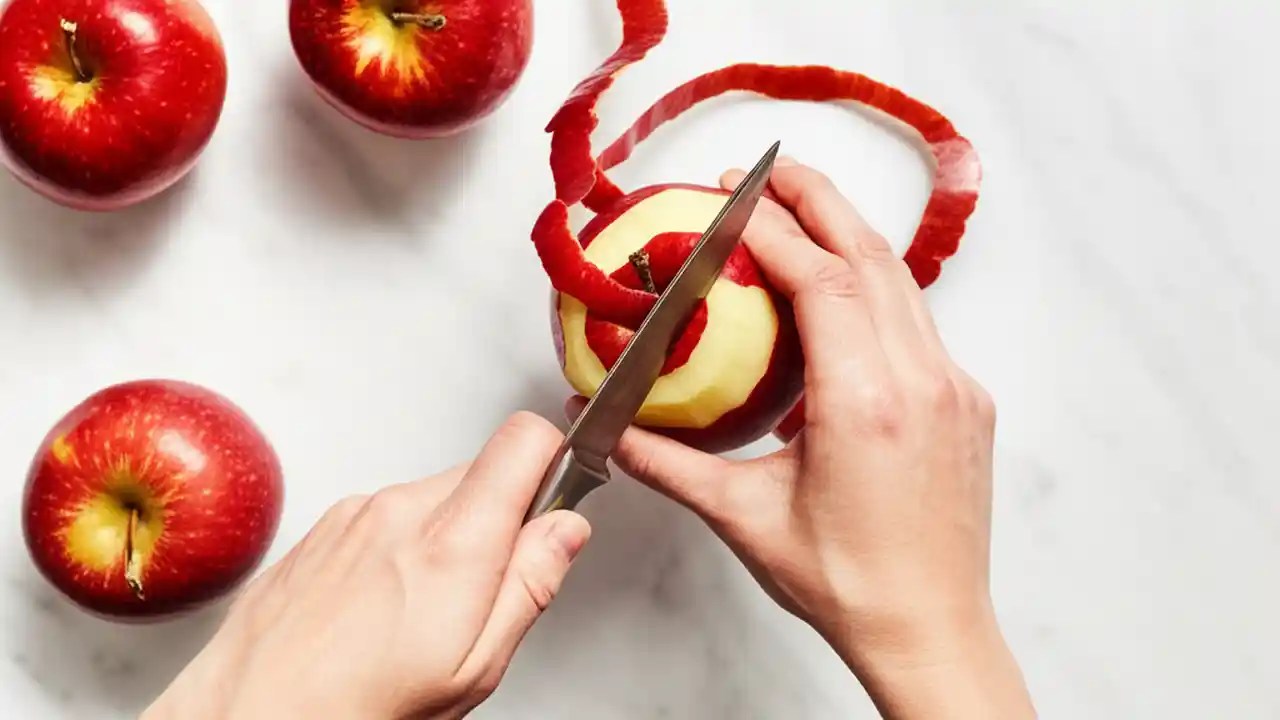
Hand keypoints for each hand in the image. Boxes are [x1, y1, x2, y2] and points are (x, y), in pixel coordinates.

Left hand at [143, 413, 589, 719]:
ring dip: (446, 536)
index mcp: (452, 543)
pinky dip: (399, 548)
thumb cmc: (354, 708)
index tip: (555, 505)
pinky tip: (381, 608)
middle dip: (500, 518)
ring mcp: (356, 513)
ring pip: (434, 496)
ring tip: (421, 613)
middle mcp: (401, 510)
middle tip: (483, 591)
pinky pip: (387, 515)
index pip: (526, 439)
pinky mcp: (324, 525)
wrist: (249, 714)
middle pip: (483, 471)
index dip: (555, 463)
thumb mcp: (474, 667)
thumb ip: (530, 585)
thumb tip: (566, 529)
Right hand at [598, 158, 1034, 718]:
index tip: (731, 202)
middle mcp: (921, 383)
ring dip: (849, 237)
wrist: (930, 629)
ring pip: (901, 284)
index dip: (773, 231)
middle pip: (871, 257)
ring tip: (799, 211)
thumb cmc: (845, 584)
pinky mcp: (966, 403)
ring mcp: (953, 389)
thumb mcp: (743, 517)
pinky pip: (918, 323)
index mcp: (865, 403)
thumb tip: (607, 429)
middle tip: (768, 171)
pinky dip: (876, 288)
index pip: (820, 280)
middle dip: (818, 200)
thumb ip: (667, 462)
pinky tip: (840, 294)